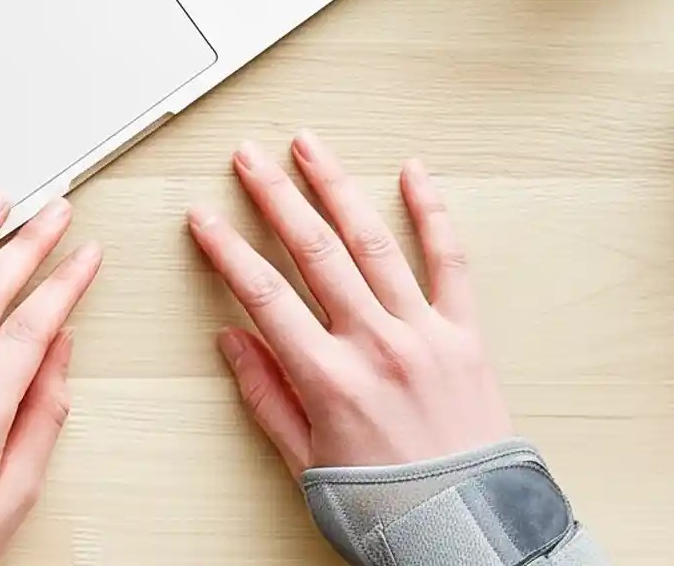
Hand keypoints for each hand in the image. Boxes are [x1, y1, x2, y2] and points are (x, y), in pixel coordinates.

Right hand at [189, 132, 511, 476]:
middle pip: (314, 250)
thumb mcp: (305, 462)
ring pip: (373, 242)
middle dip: (275, 196)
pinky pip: (450, 259)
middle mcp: (377, 344)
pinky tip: (413, 173)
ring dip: (336, 187)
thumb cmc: (388, 506)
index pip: (264, 294)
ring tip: (310, 147)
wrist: (469, 531)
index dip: (227, 249)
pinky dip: (432, 212)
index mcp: (331, 379)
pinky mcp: (466, 333)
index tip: (204, 219)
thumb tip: (232, 340)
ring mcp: (425, 333)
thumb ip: (266, 395)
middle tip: (248, 158)